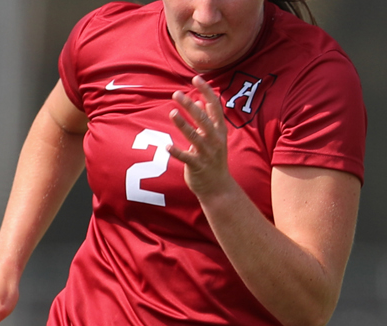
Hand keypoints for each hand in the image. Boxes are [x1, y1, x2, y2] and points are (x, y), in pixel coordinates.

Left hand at [170, 76, 236, 198]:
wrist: (218, 186)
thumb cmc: (212, 159)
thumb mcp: (214, 137)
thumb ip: (207, 119)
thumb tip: (198, 101)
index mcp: (219, 130)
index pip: (214, 106)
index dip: (206, 91)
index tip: (196, 78)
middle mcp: (215, 139)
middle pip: (203, 118)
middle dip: (190, 105)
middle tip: (177, 94)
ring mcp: (207, 153)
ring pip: (195, 136)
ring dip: (184, 125)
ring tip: (172, 113)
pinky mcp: (198, 166)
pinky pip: (186, 157)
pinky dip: (177, 152)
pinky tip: (167, 147)